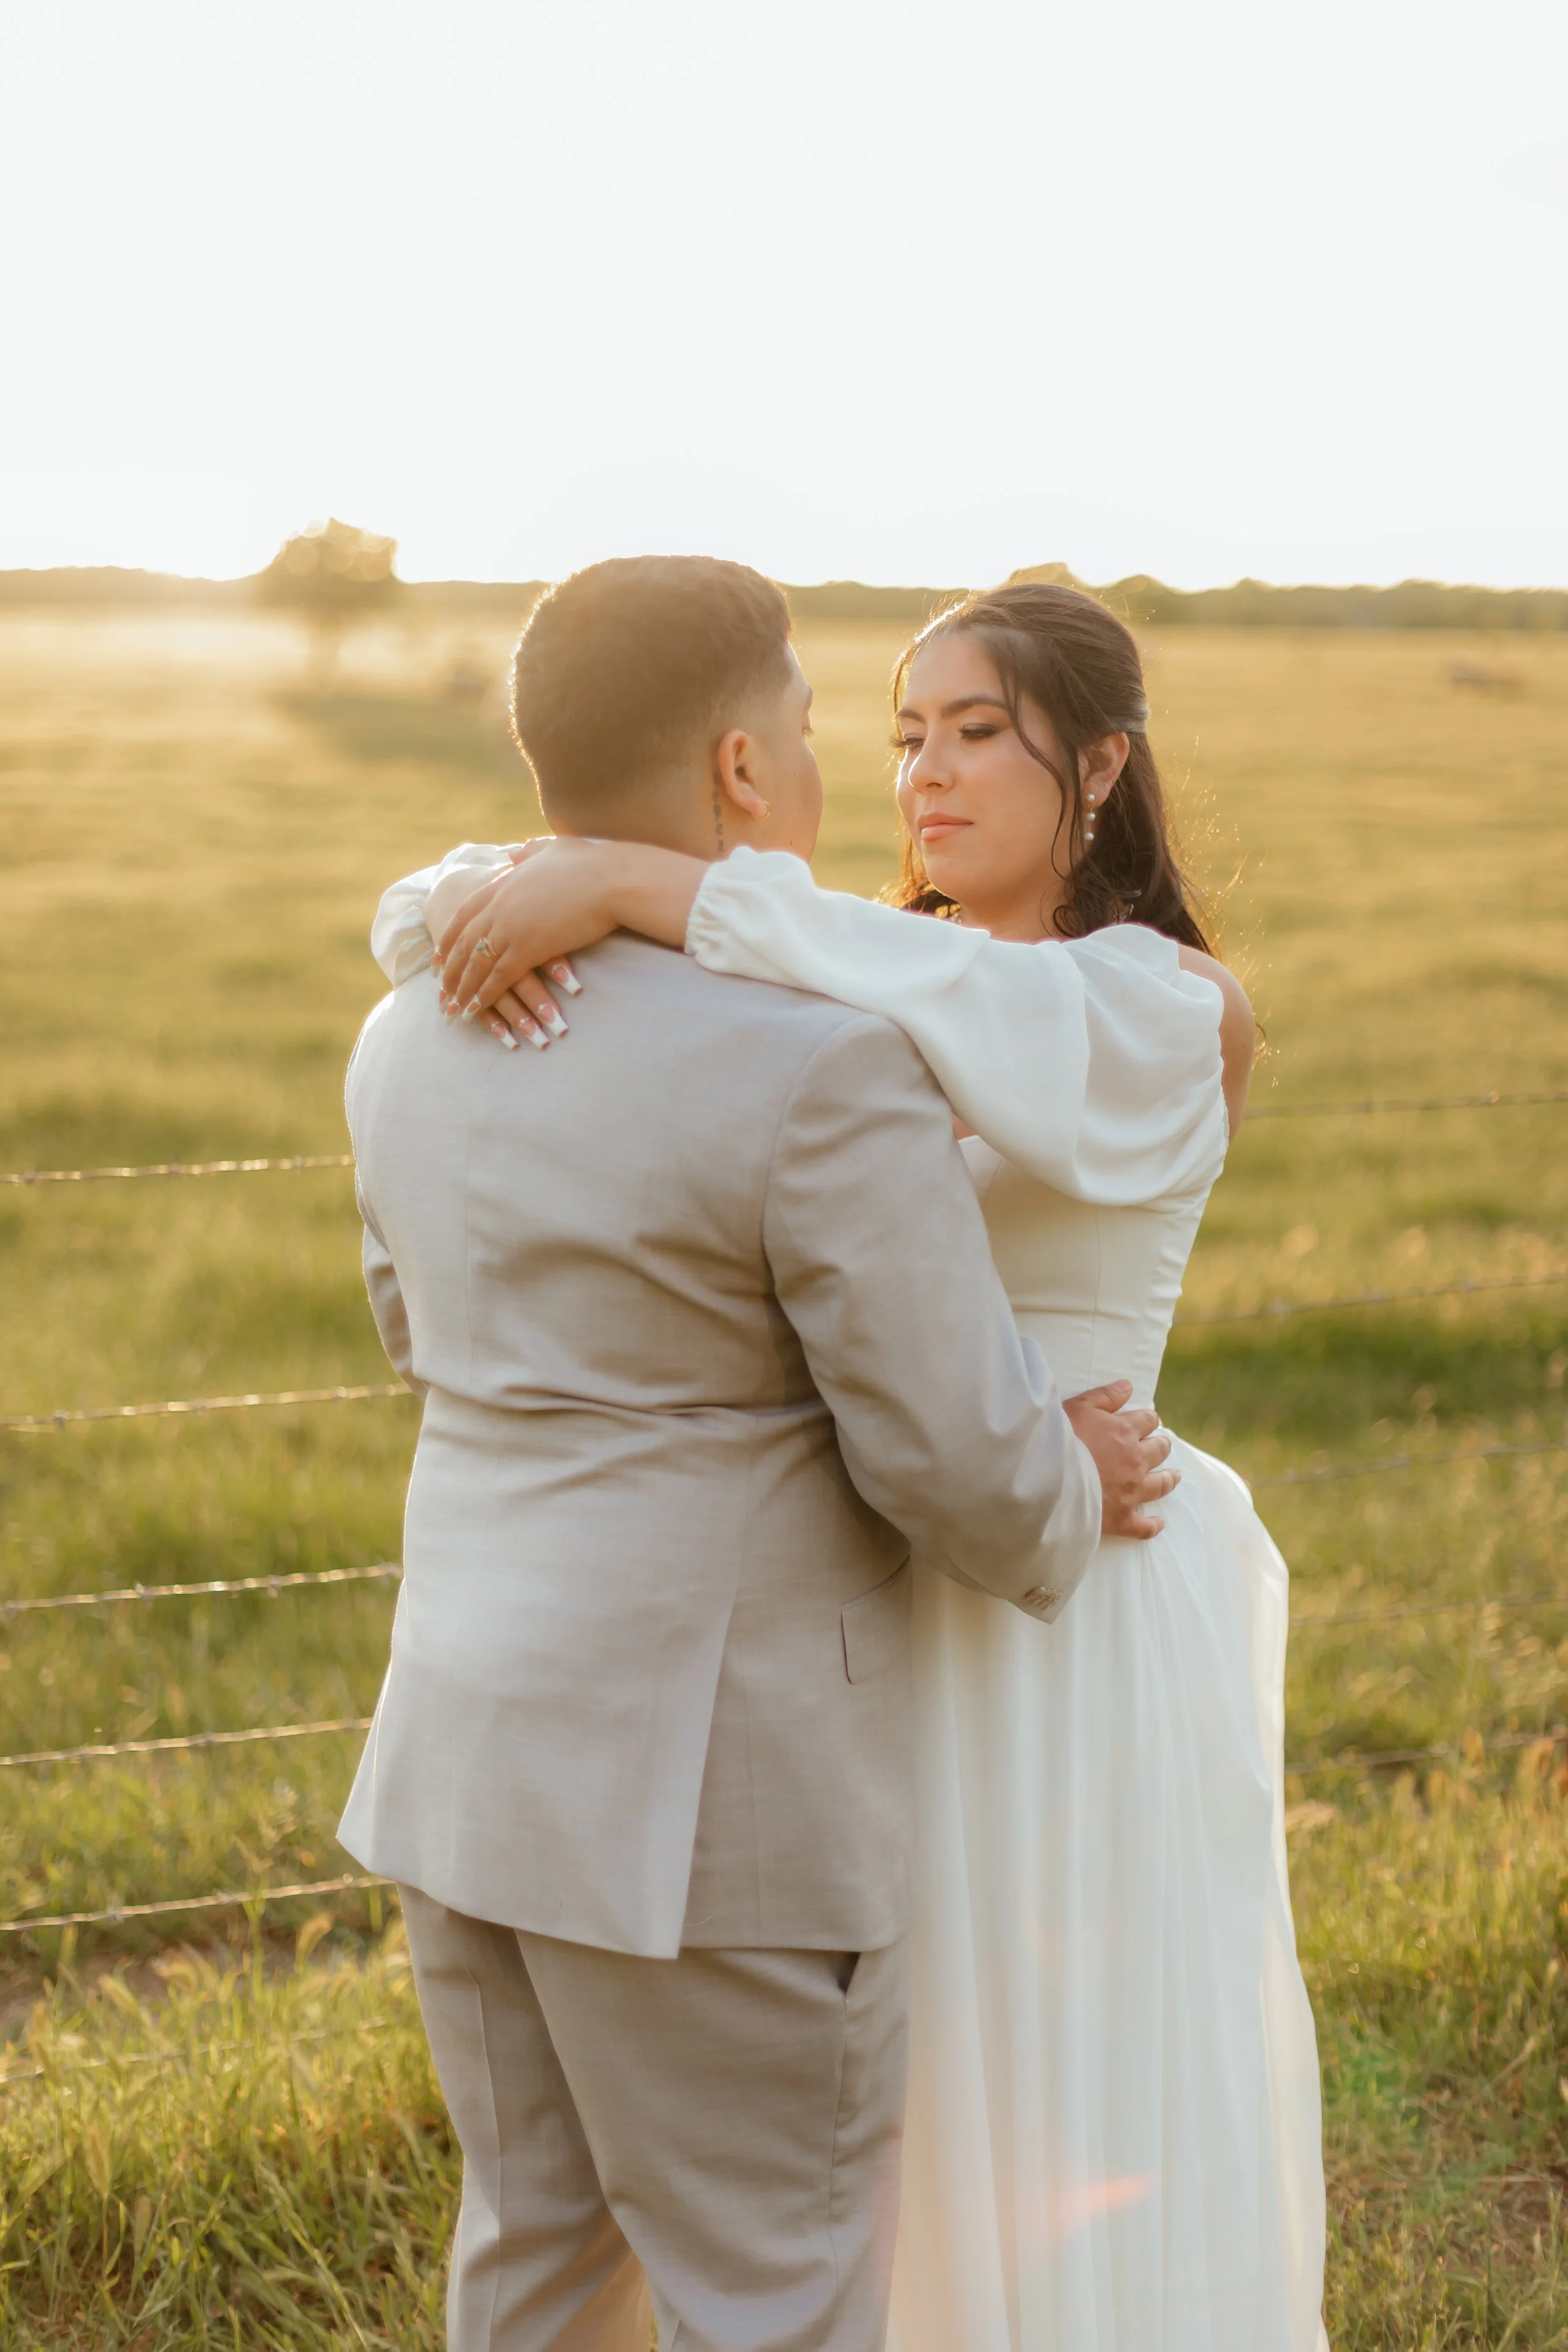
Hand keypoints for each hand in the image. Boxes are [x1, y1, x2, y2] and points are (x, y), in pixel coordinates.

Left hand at [433, 841, 593, 1051]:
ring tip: (452, 1010)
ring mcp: (510, 928)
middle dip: (450, 970)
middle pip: (464, 943)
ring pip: (476, 964)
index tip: (440, 954)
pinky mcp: (527, 949)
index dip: (450, 937)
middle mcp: (499, 906)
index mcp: (503, 882)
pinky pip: (497, 978)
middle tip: (441, 990)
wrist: (612, 879)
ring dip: (461, 990)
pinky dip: (483, 996)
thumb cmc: (591, 863)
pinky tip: (474, 1011)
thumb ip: (528, 852)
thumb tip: (515, 851)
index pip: (465, 913)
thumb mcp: (551, 849)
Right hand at [1062, 1379, 1178, 1541]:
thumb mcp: (1078, 1407)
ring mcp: (1131, 1491)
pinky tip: (1158, 1524)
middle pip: (1159, 1450)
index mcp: (1125, 1432)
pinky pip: (1143, 1526)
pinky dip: (1152, 1526)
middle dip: (1161, 1445)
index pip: (1147, 1420)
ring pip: (1160, 1485)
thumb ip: (1105, 1396)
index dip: (1148, 1420)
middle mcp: (1135, 1461)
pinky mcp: (1121, 1518)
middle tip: (1161, 1445)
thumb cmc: (1058, 1440)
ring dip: (1168, 1479)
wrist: (1046, 1480)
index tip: (1147, 1421)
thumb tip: (1128, 1387)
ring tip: (1173, 1476)